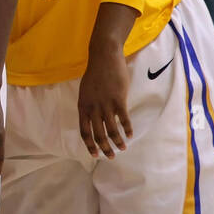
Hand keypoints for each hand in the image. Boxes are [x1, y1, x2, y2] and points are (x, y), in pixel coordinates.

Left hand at [78, 38, 132, 158]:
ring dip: (117, 141)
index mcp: (82, 106)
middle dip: (104, 148)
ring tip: (122, 148)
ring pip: (111, 130)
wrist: (104, 57)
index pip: (84, 131)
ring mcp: (106, 104)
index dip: (89, 144)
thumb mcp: (86, 91)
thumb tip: (95, 120)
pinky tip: (130, 135)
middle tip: (110, 156)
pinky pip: (124, 119)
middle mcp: (92, 108)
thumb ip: (89, 106)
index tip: (94, 154)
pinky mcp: (119, 99)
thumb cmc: (95, 74)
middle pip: (97, 134)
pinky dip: (127, 129)